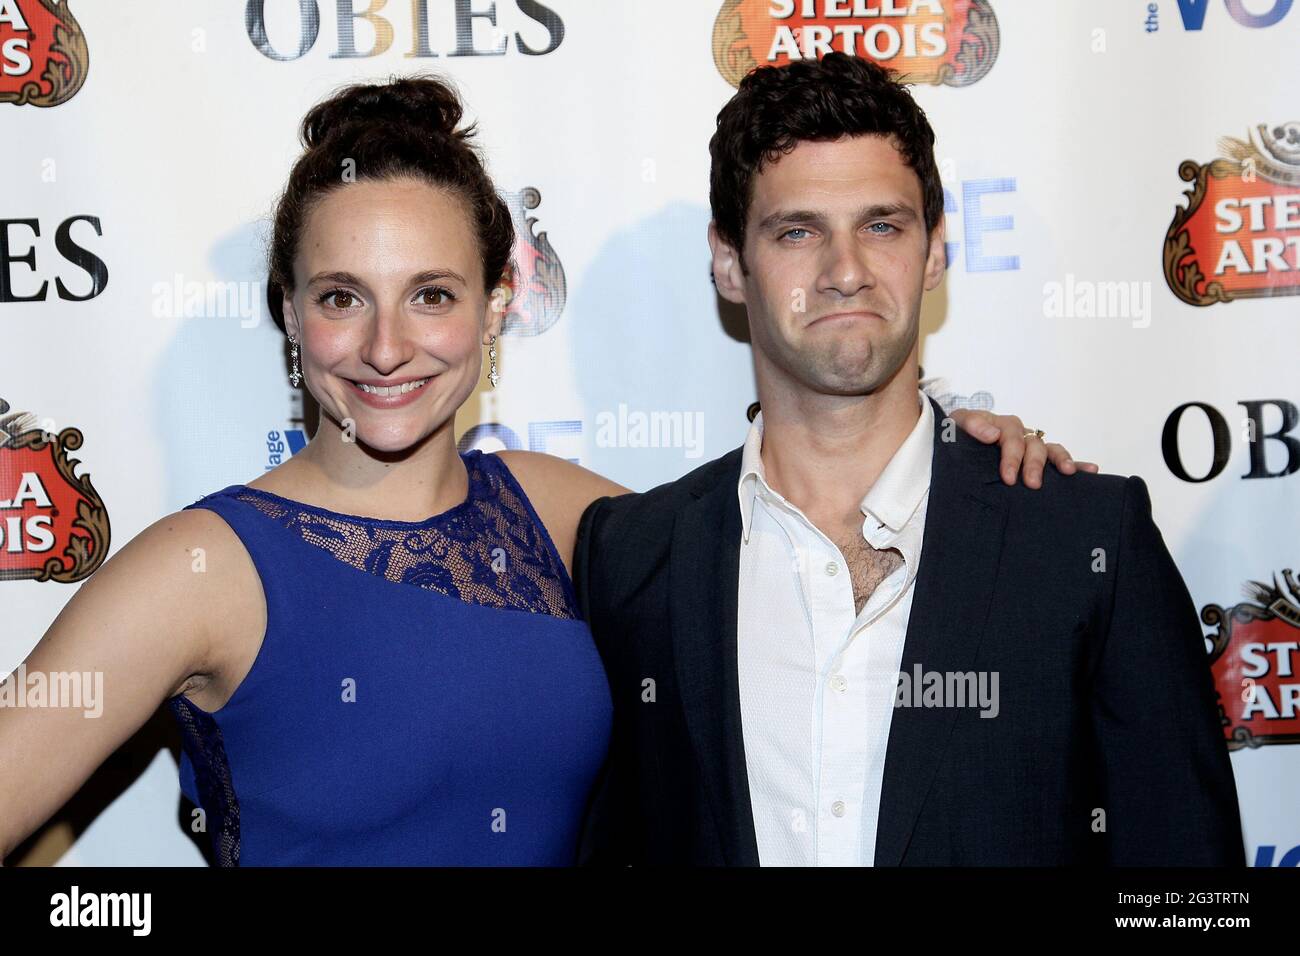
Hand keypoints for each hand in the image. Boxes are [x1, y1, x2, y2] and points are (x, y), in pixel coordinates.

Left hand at [950, 409, 1099, 488]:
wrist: (952, 445)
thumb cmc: (954, 437)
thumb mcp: (954, 426)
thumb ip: (970, 425)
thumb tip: (992, 434)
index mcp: (998, 425)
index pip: (1010, 435)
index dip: (1011, 455)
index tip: (1008, 476)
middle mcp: (1017, 434)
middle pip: (1032, 444)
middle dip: (1033, 463)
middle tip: (1031, 483)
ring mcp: (1028, 446)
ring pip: (1048, 448)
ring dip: (1059, 459)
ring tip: (1066, 471)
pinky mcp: (1035, 460)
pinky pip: (1058, 458)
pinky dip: (1076, 463)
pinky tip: (1090, 469)